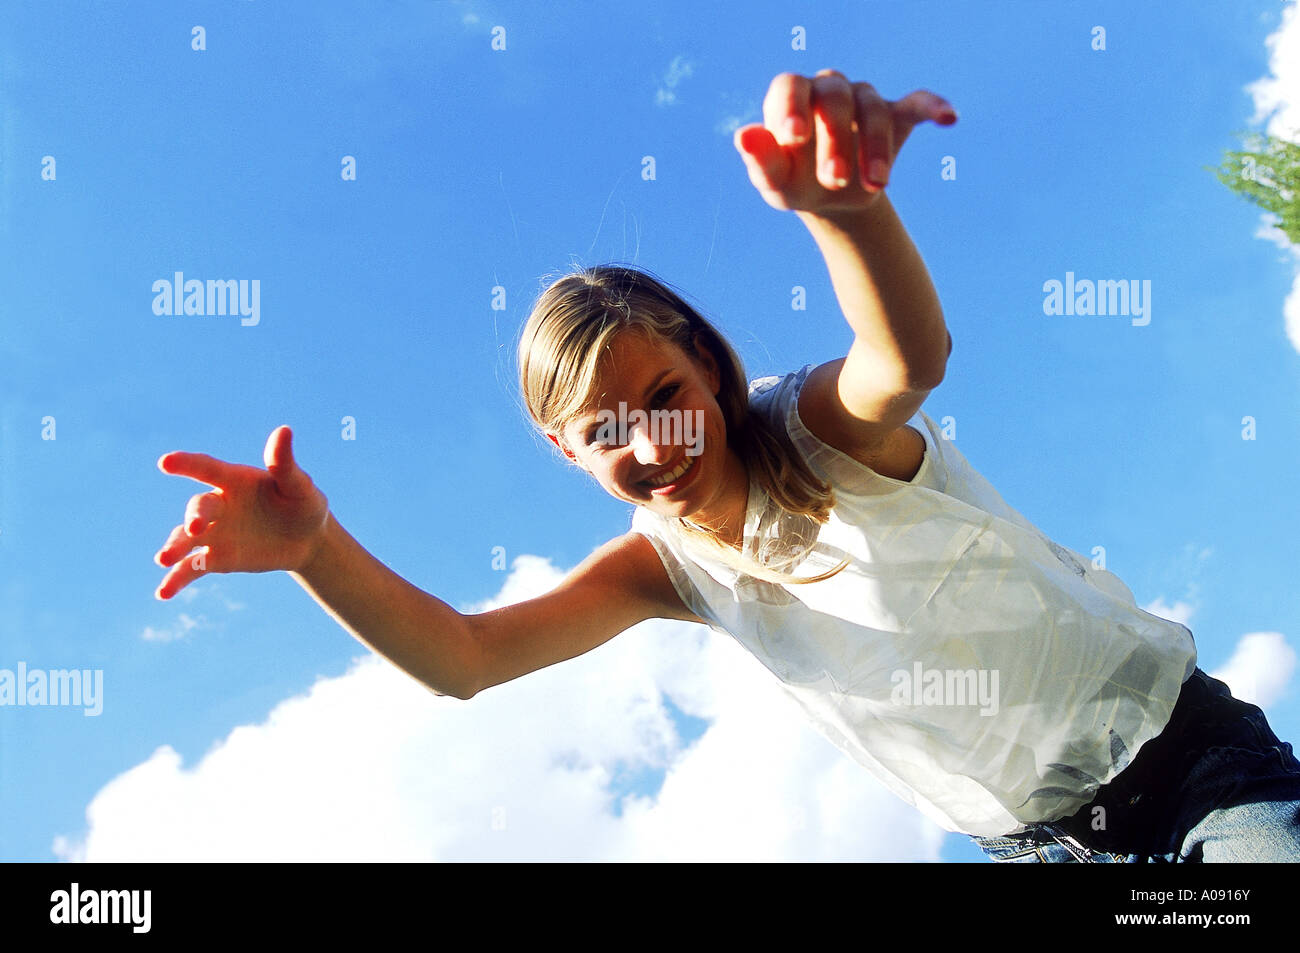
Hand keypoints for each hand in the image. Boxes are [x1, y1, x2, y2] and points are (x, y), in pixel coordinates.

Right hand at [153, 426, 329, 599]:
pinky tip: (163, 593)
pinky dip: (176, 580)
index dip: (187, 464)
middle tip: (196, 528)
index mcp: (235, 480)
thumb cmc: (303, 504)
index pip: (207, 469)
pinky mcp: (217, 558)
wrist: (308, 540)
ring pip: (186, 538)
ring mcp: (214, 533)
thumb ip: (284, 464)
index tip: (166, 462)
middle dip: (194, 516)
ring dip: (174, 547)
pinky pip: (191, 568)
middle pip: (198, 507)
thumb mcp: (299, 485)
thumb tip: (284, 430)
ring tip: (163, 559)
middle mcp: (219, 505)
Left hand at [733, 69, 956, 214]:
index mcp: (792, 98)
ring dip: (875, 146)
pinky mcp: (896, 116)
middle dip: (836, 139)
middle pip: (834, 97)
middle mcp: (828, 90)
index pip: (790, 87)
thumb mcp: (776, 183)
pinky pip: (917, 103)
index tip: (794, 139)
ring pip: (872, 107)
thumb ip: (761, 160)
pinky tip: (948, 118)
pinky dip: (933, 107)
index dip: (791, 108)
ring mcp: (864, 100)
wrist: (832, 203)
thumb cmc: (795, 185)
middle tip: (834, 180)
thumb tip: (743, 135)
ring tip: (876, 186)